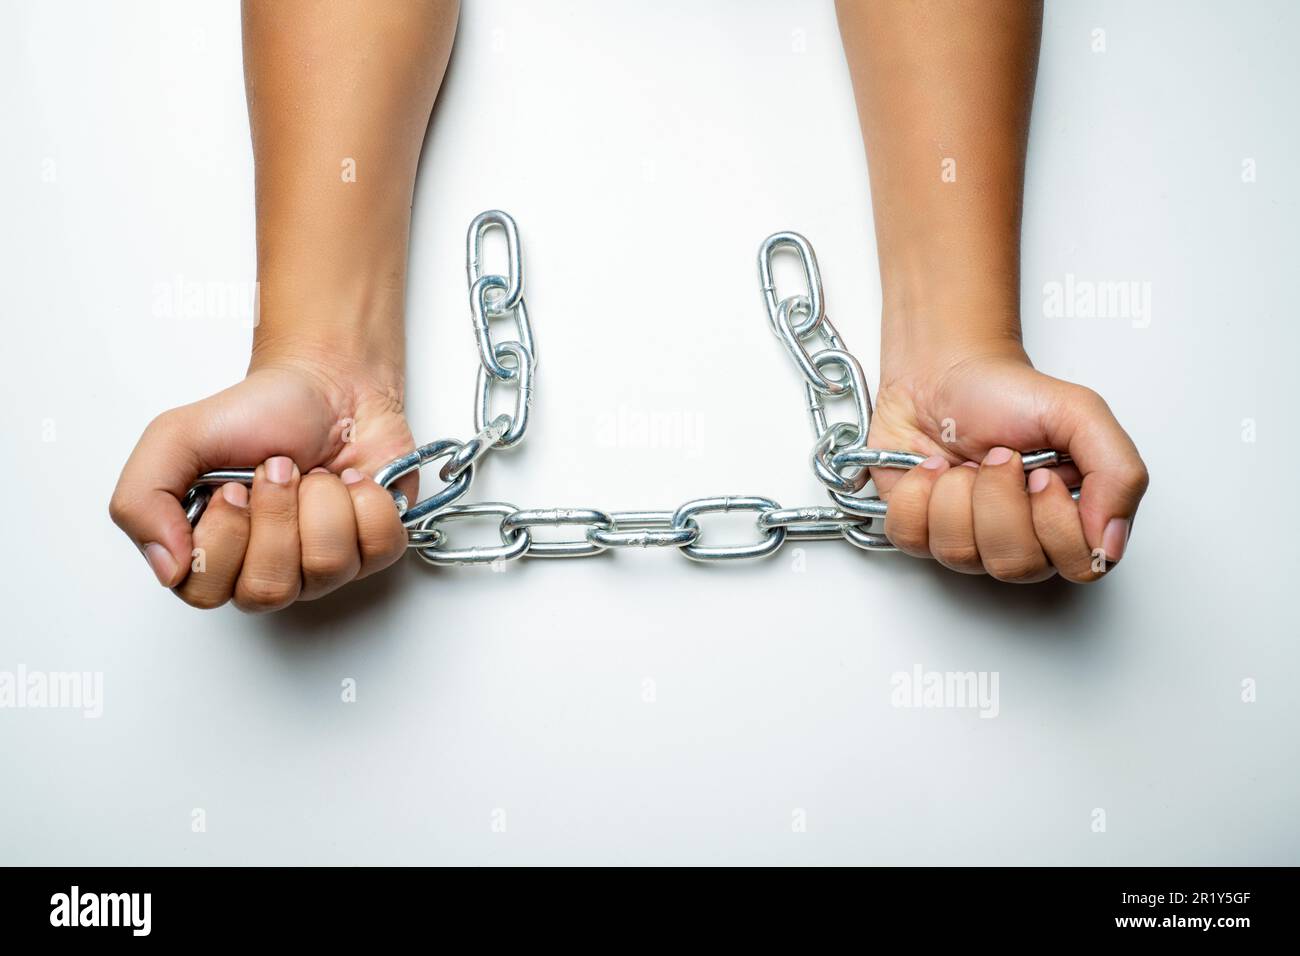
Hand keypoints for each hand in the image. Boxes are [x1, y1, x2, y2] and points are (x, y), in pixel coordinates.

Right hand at [109, 351, 416, 609]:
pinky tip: (354, 481)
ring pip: (327, 567)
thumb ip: (142, 499)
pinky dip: (367, 502)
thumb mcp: (177, 437)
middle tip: (278, 470)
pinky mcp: (375, 547)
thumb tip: (167, 567)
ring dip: (323, 502)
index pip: (207, 590)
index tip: (234, 487)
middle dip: (276, 516)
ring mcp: (324, 565)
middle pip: (268, 590)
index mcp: (213, 552)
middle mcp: (268, 569)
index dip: (225, 538)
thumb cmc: (259, 413)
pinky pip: (379, 548)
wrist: (327, 385)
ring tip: (314, 471)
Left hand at [867, 343, 1147, 581]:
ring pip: (959, 554)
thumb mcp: (1079, 413)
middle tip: (997, 458)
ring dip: (955, 493)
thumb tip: (1111, 541)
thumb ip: (1117, 472)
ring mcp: (965, 541)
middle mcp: (1020, 539)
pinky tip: (930, 469)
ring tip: (963, 461)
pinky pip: (912, 538)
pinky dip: (916, 494)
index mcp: (1067, 518)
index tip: (1040, 474)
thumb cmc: (1005, 394)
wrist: (941, 374)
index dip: (1054, 523)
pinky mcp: (918, 531)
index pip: (1078, 565)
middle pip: (1016, 565)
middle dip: (998, 500)